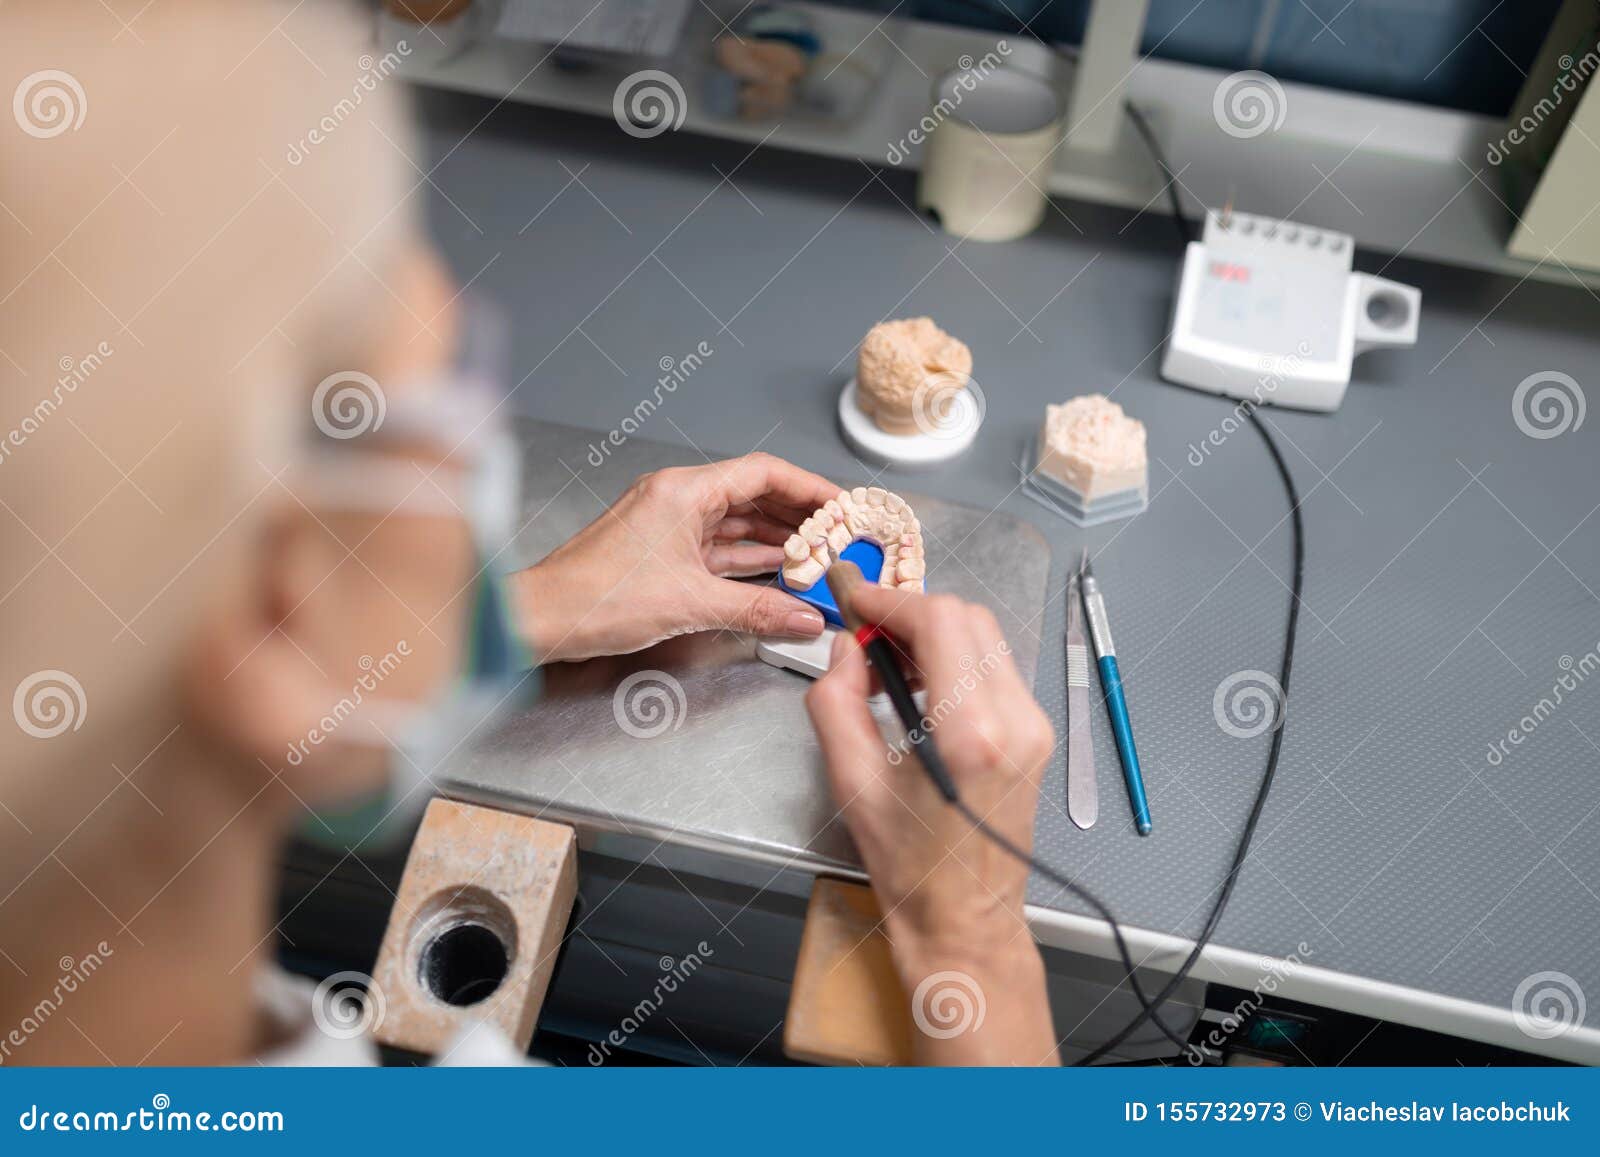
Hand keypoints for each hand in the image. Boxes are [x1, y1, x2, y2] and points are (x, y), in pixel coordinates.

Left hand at [514, 452, 839, 662]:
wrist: (544, 619)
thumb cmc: (596, 598)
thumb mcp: (692, 605)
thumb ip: (758, 610)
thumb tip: (804, 617)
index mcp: (683, 491)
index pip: (763, 472)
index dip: (809, 486)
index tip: (841, 503)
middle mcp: (675, 498)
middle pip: (753, 494)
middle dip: (798, 514)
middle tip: (837, 531)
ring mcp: (667, 523)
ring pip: (735, 522)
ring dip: (775, 539)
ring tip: (816, 554)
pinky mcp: (660, 550)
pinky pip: (716, 546)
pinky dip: (748, 558)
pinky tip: (777, 571)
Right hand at [805, 588, 1058, 1064]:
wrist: (965, 921)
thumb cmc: (907, 865)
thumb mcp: (852, 781)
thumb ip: (837, 701)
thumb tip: (845, 648)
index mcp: (968, 731)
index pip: (938, 621)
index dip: (890, 602)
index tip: (854, 604)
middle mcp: (1014, 719)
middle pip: (969, 618)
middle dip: (913, 614)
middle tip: (868, 637)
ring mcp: (1034, 726)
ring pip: (987, 639)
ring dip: (937, 635)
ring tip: (892, 669)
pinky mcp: (1037, 735)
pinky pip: (997, 670)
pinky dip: (958, 661)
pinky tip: (924, 691)